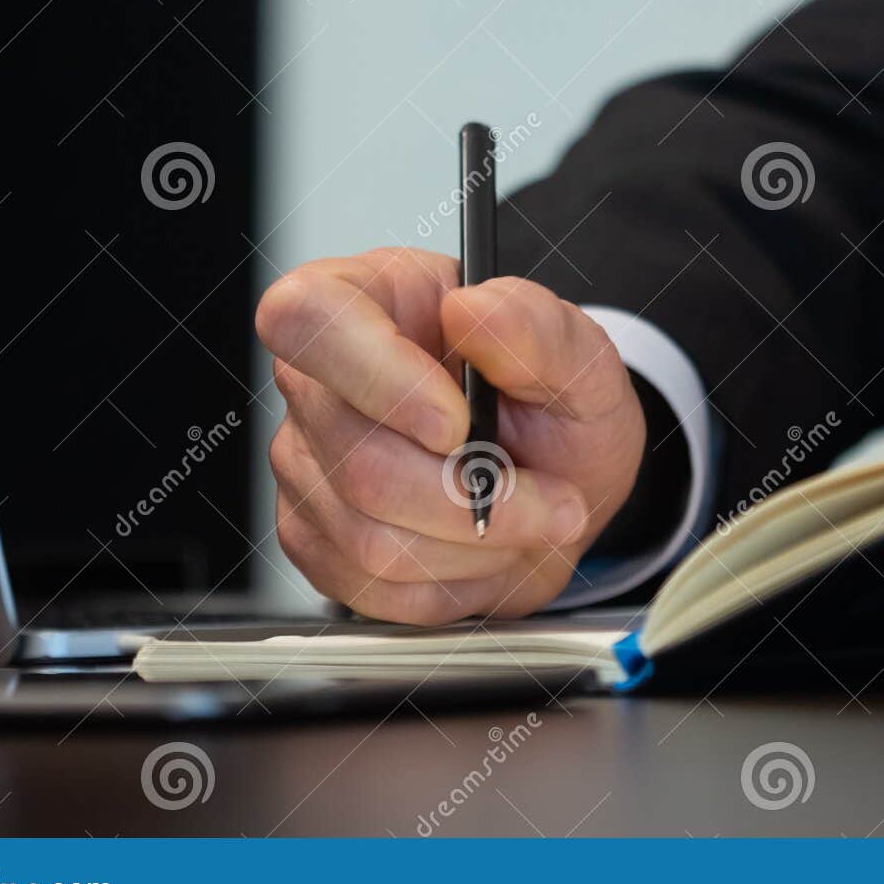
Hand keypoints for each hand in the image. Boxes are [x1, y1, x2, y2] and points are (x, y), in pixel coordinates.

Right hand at [254, 248, 645, 624]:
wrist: (558, 484)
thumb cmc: (553, 404)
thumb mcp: (579, 356)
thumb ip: (536, 328)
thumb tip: (471, 309)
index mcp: (365, 297)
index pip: (309, 319)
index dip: (379, 379)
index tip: (459, 423)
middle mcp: (316, 379)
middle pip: (357, 458)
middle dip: (475, 498)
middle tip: (553, 498)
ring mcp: (304, 462)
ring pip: (371, 537)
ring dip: (477, 545)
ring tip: (527, 518)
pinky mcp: (313, 537)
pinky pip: (374, 586)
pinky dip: (453, 581)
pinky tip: (483, 547)